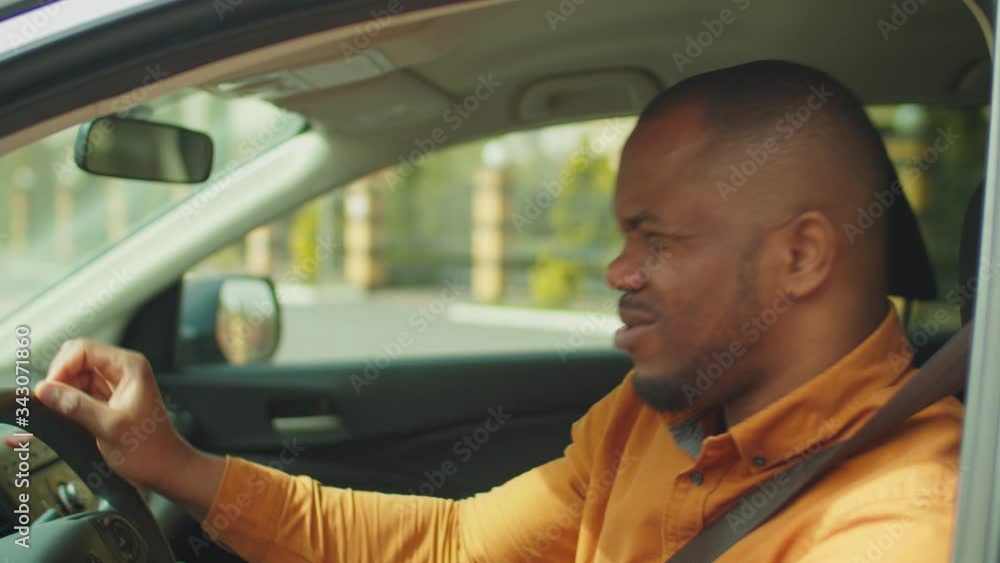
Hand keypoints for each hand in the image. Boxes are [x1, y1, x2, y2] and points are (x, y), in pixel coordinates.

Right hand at [34, 339, 194, 490]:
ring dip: (62, 391)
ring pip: (74, 376)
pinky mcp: (105, 400)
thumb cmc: (148, 448)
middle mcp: (122, 370)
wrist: (162, 467)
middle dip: (60, 378)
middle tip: (51, 401)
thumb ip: (76, 406)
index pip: (84, 349)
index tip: (49, 390)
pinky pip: (78, 392)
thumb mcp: (110, 426)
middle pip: (76, 359)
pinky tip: (64, 414)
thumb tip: (46, 390)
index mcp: (129, 366)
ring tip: (59, 411)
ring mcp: (113, 384)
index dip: (62, 367)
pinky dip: (67, 401)